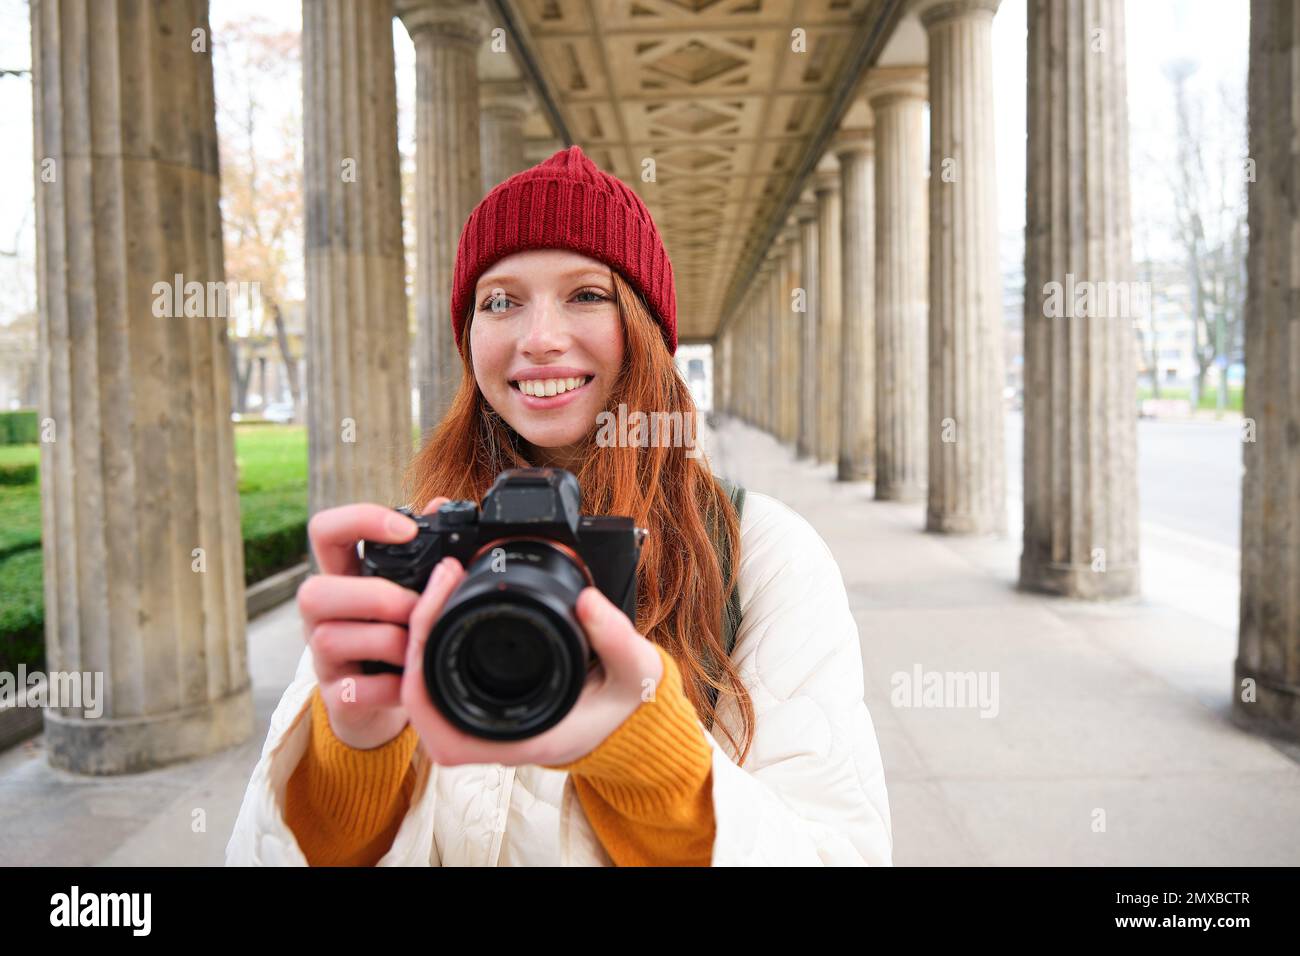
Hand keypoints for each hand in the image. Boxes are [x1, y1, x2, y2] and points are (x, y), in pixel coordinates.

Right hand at [299, 496, 449, 749]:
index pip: (325, 531)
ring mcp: (325, 657)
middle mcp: (323, 614)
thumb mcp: (410, 589)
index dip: (359, 521)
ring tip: (418, 646)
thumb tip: (441, 505)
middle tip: (416, 607)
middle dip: (374, 596)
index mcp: (344, 577)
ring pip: (328, 639)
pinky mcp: (337, 697)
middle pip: (312, 591)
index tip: (407, 530)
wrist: (384, 702)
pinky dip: (388, 688)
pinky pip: (351, 691)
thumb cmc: (399, 633)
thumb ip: (425, 551)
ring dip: (386, 641)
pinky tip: (411, 683)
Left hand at [399, 558, 664, 767]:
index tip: (440, 593)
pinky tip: (450, 600)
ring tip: (445, 578)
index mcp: (512, 739)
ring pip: (422, 680)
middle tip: (442, 573)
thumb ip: (616, 637)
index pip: (432, 704)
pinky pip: (439, 676)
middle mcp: (485, 737)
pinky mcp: (479, 706)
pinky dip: (437, 638)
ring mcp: (477, 724)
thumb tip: (586, 600)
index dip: (421, 648)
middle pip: (416, 686)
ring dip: (423, 630)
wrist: (627, 725)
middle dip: (417, 625)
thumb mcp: (633, 671)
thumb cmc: (624, 708)